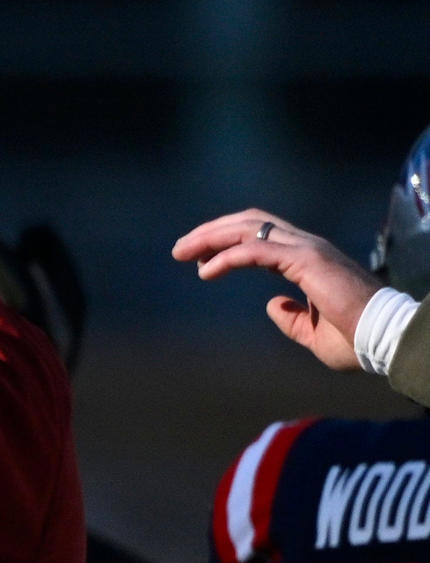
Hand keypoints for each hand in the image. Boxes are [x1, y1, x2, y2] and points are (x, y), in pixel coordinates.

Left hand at [176, 210, 378, 370]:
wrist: (382, 338)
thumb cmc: (354, 338)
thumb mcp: (312, 332)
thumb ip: (291, 319)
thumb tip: (272, 307)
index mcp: (308, 260)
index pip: (261, 237)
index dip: (227, 242)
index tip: (198, 259)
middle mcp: (307, 247)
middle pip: (250, 224)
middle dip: (211, 232)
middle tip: (179, 249)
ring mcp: (308, 250)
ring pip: (249, 229)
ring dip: (211, 237)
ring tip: (182, 252)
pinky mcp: (306, 260)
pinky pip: (256, 251)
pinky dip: (227, 257)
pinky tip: (205, 271)